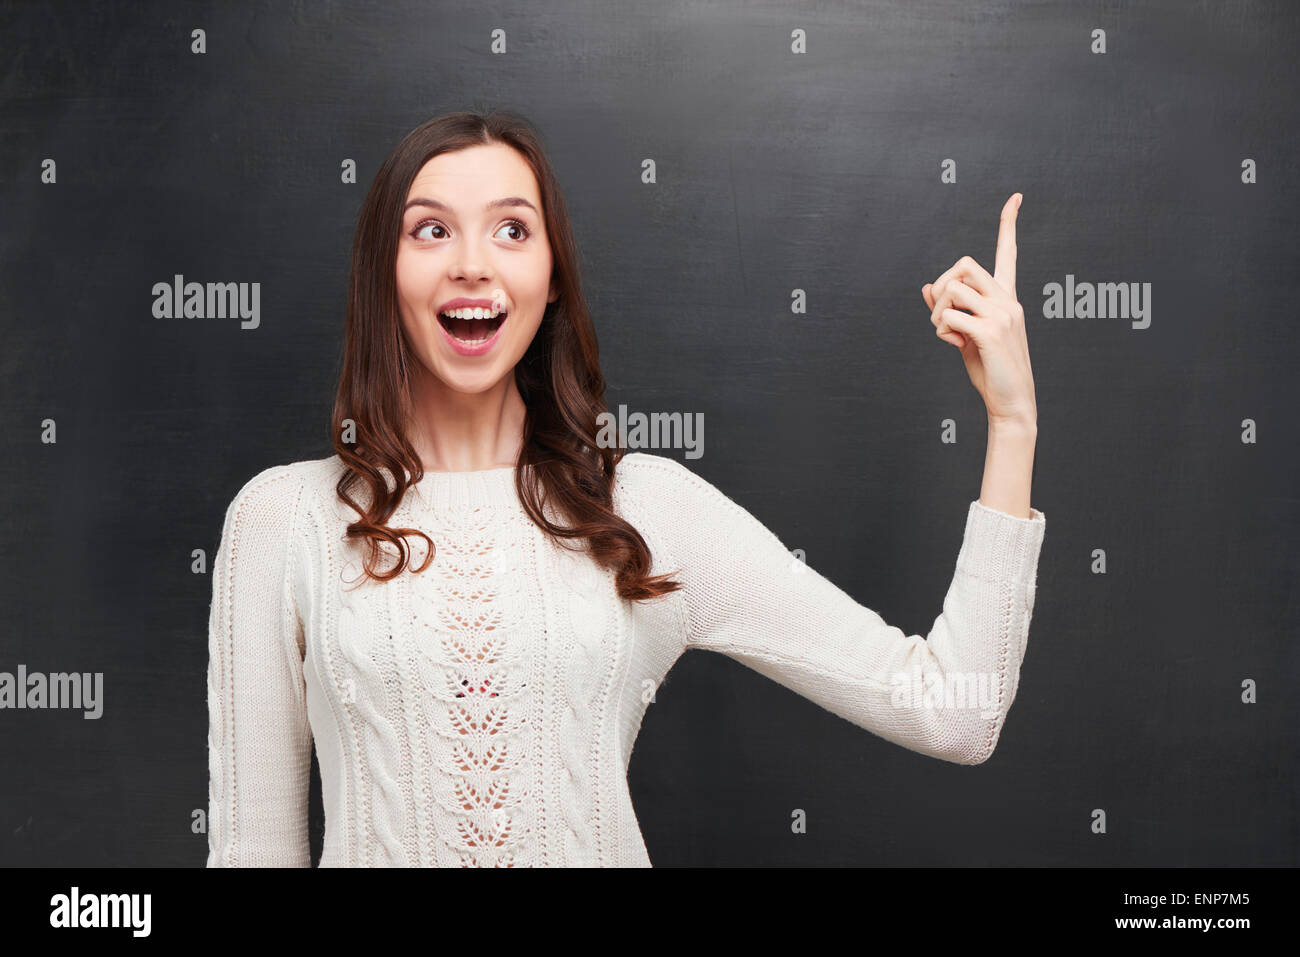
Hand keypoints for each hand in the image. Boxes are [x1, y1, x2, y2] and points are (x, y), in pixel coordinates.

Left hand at [922, 193, 1036, 429]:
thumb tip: (927, 287)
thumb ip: (950, 310)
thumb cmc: (991, 369)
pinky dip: (941, 330)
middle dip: (941, 286)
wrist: (1012, 401)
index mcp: (1006, 298)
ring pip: (952, 290)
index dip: (1008, 224)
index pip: (1009, 253)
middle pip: (964, 264)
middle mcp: (1008, 300)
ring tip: (946, 333)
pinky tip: (953, 345)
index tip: (1016, 197)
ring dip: (937, 311)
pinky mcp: (990, 331)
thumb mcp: (967, 335)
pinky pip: (949, 316)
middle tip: (939, 314)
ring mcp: (1002, 314)